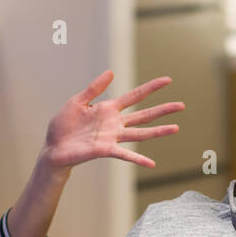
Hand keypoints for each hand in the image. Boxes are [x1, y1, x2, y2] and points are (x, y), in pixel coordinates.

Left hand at [42, 70, 184, 170]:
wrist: (53, 148)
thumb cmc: (63, 126)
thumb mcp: (77, 101)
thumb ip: (94, 88)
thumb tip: (111, 72)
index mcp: (108, 109)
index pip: (134, 96)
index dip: (151, 88)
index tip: (168, 80)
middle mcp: (114, 124)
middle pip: (144, 115)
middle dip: (162, 109)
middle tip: (181, 105)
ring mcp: (112, 137)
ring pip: (140, 134)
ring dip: (158, 131)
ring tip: (176, 128)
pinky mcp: (105, 150)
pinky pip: (125, 155)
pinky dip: (138, 159)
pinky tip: (152, 164)